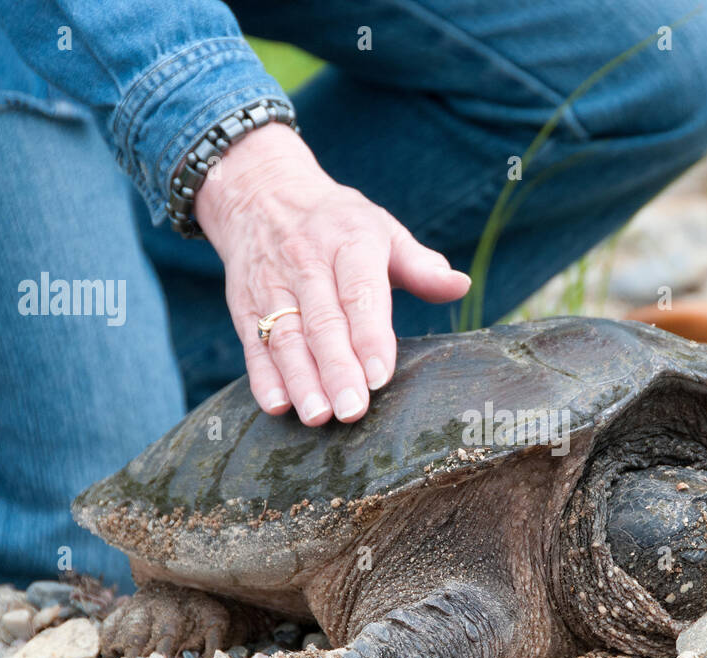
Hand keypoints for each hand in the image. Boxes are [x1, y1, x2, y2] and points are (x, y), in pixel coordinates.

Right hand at [194, 124, 470, 424]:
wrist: (261, 193)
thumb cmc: (338, 223)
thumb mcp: (382, 230)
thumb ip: (421, 265)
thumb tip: (462, 286)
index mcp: (348, 243)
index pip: (360, 293)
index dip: (369, 336)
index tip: (380, 376)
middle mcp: (306, 265)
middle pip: (322, 323)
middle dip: (336, 369)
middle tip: (352, 411)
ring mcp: (271, 287)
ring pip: (286, 337)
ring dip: (301, 380)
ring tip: (318, 416)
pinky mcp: (245, 307)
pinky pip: (253, 343)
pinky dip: (262, 376)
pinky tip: (276, 405)